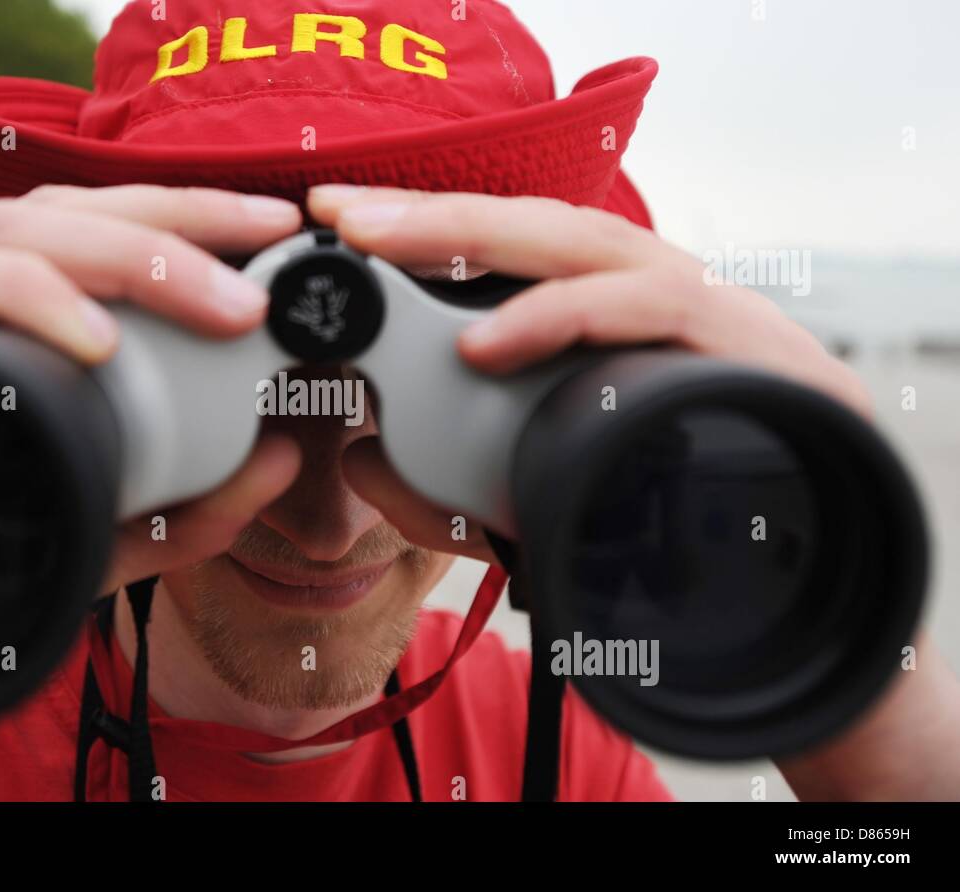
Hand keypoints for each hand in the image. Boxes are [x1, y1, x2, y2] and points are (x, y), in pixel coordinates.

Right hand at [0, 185, 304, 794]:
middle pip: (54, 215)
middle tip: (259, 291)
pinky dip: (14, 301)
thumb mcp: (97, 537)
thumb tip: (288, 456)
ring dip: (116, 260)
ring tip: (212, 307)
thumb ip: (188, 508)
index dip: (187, 214)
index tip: (275, 222)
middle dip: (171, 236)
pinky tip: (90, 341)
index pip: (92, 227)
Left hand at [307, 184, 872, 564]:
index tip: (333, 225)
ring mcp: (688, 306)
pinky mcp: (730, 340)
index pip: (501, 249)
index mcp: (597, 310)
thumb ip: (446, 487)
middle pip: (523, 228)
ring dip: (470, 238)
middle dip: (426, 217)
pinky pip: (638, 308)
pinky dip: (557, 316)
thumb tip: (355, 461)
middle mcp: (639, 290)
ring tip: (381, 247)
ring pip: (575, 243)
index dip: (419, 230)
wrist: (804, 540)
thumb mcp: (537, 490)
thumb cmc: (667, 492)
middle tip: (338, 215)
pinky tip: (484, 339)